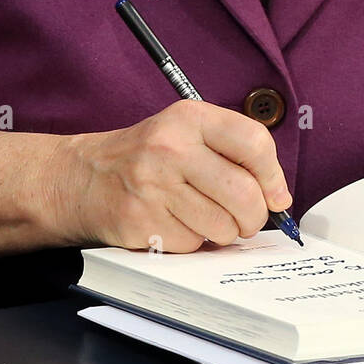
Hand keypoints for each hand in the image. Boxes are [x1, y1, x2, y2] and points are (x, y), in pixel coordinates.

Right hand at [51, 100, 292, 251]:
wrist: (84, 178)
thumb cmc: (149, 156)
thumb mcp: (187, 132)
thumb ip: (234, 153)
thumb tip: (278, 197)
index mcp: (190, 118)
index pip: (254, 143)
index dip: (273, 176)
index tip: (276, 195)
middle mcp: (171, 148)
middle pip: (244, 194)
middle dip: (254, 216)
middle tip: (246, 218)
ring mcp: (153, 186)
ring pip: (223, 227)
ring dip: (222, 232)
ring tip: (203, 217)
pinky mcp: (141, 222)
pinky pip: (193, 244)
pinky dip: (193, 241)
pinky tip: (175, 223)